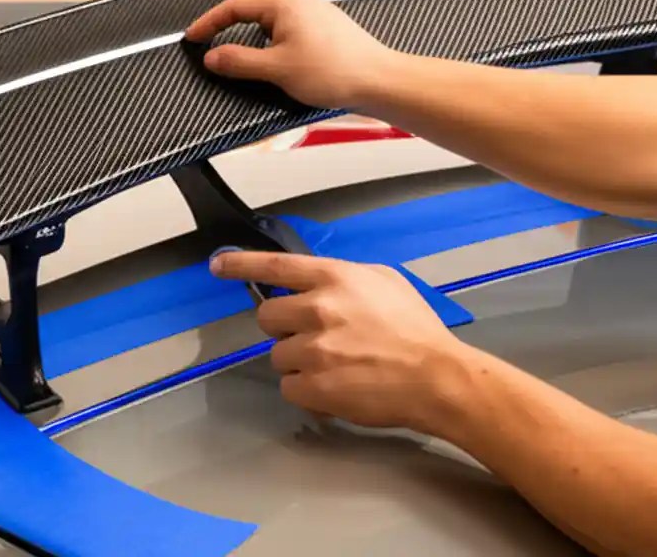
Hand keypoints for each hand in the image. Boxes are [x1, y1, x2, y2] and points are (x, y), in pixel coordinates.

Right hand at [185, 0, 399, 110]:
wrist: (379, 81)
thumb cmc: (334, 71)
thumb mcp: (276, 69)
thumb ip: (238, 61)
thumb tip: (212, 56)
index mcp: (285, 4)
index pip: (235, 5)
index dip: (210, 22)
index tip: (193, 37)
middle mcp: (300, 3)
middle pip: (252, 12)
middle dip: (229, 30)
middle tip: (210, 48)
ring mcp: (315, 15)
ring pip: (271, 24)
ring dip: (252, 41)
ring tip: (240, 62)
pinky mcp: (326, 31)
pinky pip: (288, 33)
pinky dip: (271, 47)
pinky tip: (272, 65)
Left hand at [210, 249, 469, 432]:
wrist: (438, 378)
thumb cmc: (416, 329)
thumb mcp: (385, 282)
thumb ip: (344, 278)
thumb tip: (315, 284)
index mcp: (334, 278)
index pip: (274, 266)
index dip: (241, 264)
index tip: (218, 265)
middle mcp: (318, 309)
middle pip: (266, 317)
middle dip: (284, 329)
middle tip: (313, 338)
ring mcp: (314, 349)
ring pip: (278, 356)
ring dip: (299, 363)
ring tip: (335, 368)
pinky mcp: (314, 385)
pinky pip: (289, 388)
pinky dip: (306, 392)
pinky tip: (334, 389)